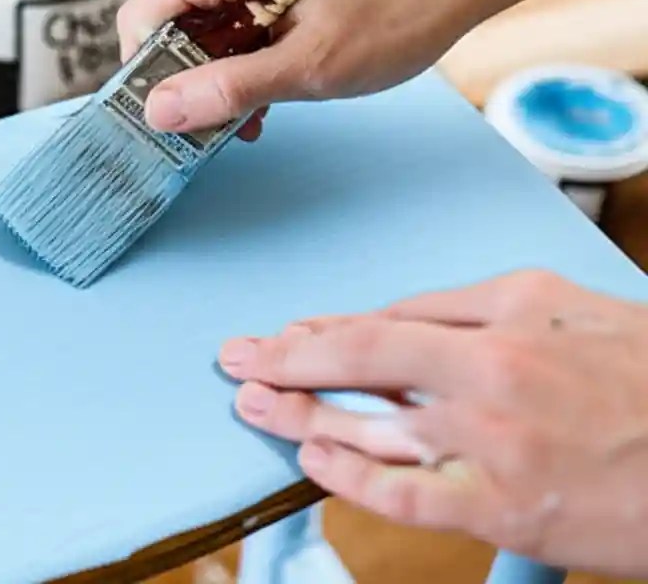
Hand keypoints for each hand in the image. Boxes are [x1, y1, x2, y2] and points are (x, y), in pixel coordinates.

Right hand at [115, 0, 539, 136]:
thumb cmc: (404, 5)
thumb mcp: (311, 64)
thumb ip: (229, 88)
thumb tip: (160, 111)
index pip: (143, 18)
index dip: (148, 76)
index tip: (176, 120)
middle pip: (173, 17)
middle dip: (194, 78)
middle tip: (235, 124)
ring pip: (205, 12)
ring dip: (224, 66)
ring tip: (264, 107)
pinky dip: (246, 41)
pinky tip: (279, 71)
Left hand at [218, 270, 647, 577]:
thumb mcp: (577, 310)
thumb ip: (482, 308)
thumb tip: (399, 320)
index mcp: (513, 311)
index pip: (388, 320)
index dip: (323, 331)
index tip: (284, 336)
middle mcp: (492, 370)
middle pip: (360, 359)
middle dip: (285, 360)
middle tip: (237, 360)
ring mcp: (492, 441)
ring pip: (367, 424)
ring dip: (298, 413)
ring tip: (253, 405)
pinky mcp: (501, 507)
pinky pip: (401, 493)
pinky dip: (347, 478)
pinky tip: (312, 462)